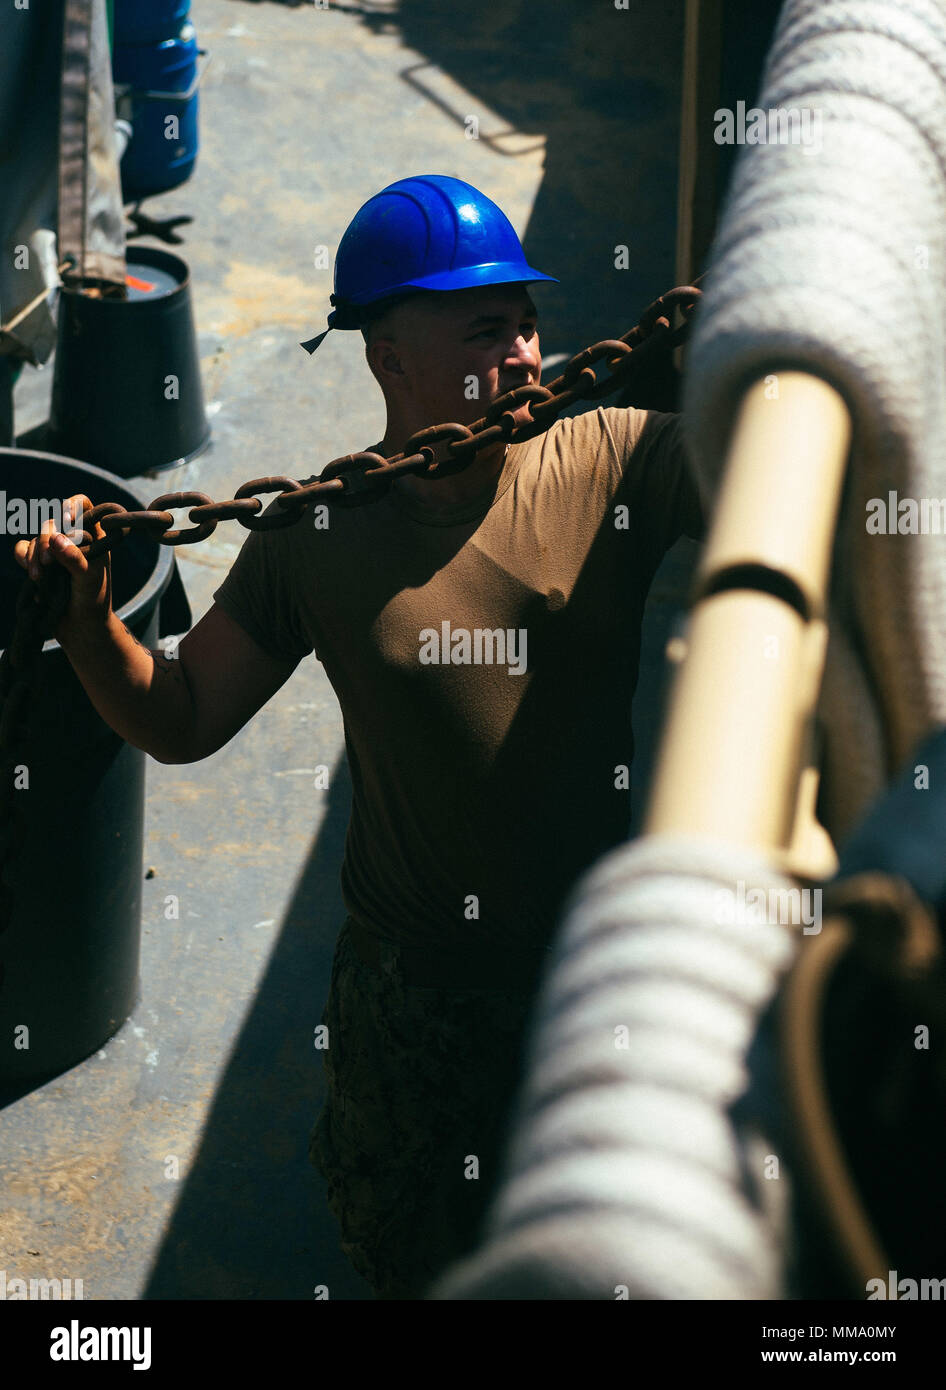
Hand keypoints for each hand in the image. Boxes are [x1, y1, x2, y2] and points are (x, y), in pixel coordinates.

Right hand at [12, 493, 111, 634]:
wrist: (79, 627)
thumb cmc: (92, 601)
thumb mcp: (89, 579)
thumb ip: (74, 559)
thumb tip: (56, 539)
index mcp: (94, 536)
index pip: (83, 506)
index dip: (72, 506)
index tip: (67, 519)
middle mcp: (74, 538)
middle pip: (53, 522)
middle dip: (46, 540)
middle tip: (48, 563)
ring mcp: (55, 550)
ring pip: (36, 538)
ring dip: (34, 556)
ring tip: (40, 579)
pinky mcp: (38, 563)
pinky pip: (22, 550)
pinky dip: (24, 560)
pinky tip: (35, 579)